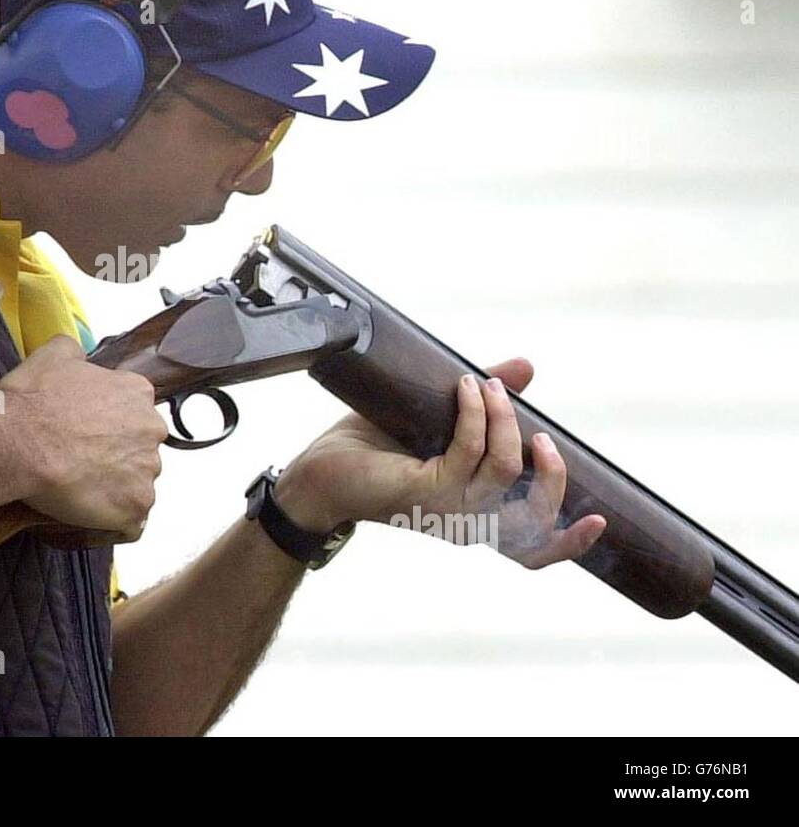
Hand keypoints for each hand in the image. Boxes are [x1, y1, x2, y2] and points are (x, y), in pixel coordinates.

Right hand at [2, 335, 167, 541]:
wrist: (20, 442)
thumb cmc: (33, 400)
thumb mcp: (53, 354)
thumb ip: (75, 351)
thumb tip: (78, 355)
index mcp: (137, 392)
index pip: (134, 411)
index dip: (108, 425)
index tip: (86, 434)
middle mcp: (152, 429)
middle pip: (140, 448)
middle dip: (117, 457)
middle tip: (81, 463)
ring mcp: (147, 471)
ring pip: (137, 484)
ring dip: (115, 489)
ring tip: (80, 491)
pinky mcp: (136, 506)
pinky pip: (132, 521)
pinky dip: (114, 522)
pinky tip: (90, 516)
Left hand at [275, 357, 605, 568]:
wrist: (319, 468)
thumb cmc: (376, 448)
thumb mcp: (440, 420)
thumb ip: (486, 400)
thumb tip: (526, 368)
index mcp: (475, 515)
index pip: (530, 551)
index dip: (570, 544)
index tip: (601, 521)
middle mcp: (465, 522)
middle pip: (534, 517)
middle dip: (550, 471)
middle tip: (539, 432)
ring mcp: (444, 510)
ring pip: (504, 471)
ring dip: (504, 421)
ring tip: (488, 387)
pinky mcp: (421, 491)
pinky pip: (466, 451)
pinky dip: (474, 415)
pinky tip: (466, 388)